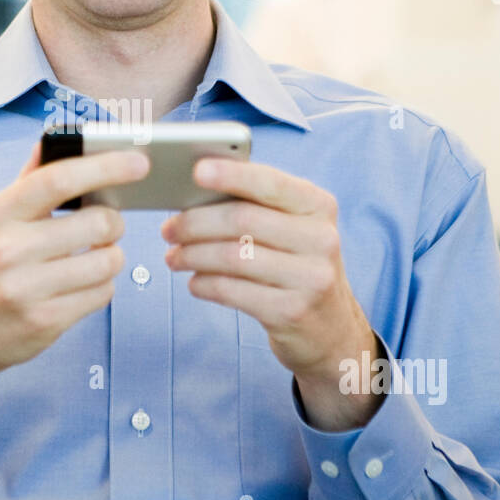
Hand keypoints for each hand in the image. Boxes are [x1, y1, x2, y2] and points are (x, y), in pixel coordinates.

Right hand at [0, 140, 149, 457]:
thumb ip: (30, 180)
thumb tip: (61, 137)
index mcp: (0, 213)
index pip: (58, 179)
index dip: (104, 166)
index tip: (139, 161)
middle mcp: (10, 249)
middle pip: (97, 223)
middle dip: (114, 223)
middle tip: (107, 226)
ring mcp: (27, 288)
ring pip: (107, 261)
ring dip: (110, 258)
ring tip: (92, 258)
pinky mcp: (46, 321)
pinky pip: (103, 294)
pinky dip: (102, 287)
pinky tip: (81, 286)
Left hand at [161, 155, 382, 430]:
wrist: (330, 329)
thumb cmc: (296, 266)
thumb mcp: (293, 229)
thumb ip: (255, 205)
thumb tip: (193, 192)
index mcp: (319, 205)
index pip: (270, 182)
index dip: (231, 175)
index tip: (195, 170)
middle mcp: (321, 238)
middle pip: (242, 220)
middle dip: (195, 223)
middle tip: (168, 229)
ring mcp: (310, 277)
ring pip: (232, 256)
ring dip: (193, 255)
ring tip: (173, 257)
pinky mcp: (292, 311)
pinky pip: (232, 291)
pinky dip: (204, 284)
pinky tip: (194, 282)